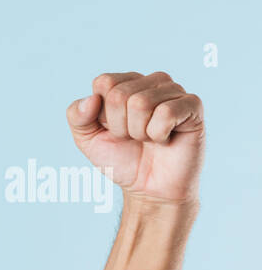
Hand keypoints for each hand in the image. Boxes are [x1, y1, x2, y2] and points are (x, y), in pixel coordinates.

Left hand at [67, 71, 204, 204]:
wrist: (148, 188)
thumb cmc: (121, 160)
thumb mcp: (88, 140)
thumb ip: (77, 117)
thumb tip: (91, 98)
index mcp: (126, 84)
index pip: (104, 82)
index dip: (103, 114)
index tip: (113, 129)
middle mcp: (151, 82)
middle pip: (120, 94)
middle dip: (120, 126)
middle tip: (134, 138)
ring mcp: (174, 91)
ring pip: (141, 103)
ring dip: (139, 132)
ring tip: (149, 139)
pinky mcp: (193, 105)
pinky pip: (166, 113)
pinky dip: (158, 134)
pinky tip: (165, 139)